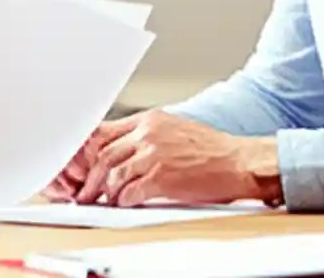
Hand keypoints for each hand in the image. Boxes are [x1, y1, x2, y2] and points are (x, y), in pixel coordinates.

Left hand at [68, 110, 282, 206]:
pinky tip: (124, 204)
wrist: (239, 162)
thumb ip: (147, 135)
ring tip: (104, 201)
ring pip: (113, 174)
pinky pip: (130, 192)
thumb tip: (124, 149)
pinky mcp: (161, 177)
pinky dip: (122, 201)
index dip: (89, 153)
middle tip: (86, 191)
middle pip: (104, 155)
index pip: (105, 132)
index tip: (84, 166)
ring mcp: (154, 154)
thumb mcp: (174, 129)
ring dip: (105, 192)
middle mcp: (148, 133)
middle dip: (91, 177)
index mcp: (150, 119)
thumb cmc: (212, 149)